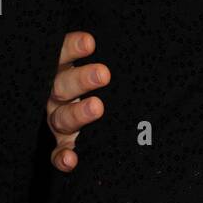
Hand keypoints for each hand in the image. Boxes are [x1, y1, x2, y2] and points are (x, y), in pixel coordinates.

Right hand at [47, 31, 108, 171]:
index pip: (63, 55)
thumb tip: (145, 47)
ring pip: (61, 118)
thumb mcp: (106, 70)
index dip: (72, 48)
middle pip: (62, 85)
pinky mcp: (62, 146)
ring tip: (97, 107)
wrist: (103, 115)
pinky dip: (62, 158)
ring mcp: (58, 120)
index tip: (90, 43)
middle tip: (104, 74)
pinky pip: (57, 154)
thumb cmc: (106, 85)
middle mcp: (57, 96)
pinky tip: (71, 159)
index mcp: (64, 71)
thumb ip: (114, 59)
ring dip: (77, 113)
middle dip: (81, 79)